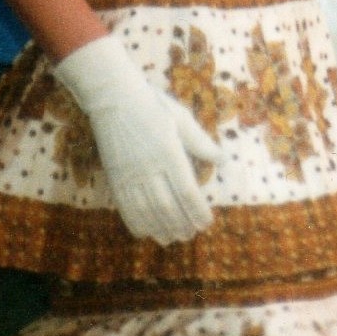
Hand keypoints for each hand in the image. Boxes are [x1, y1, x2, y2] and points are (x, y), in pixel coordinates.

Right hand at [54, 35, 218, 244]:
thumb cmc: (152, 105)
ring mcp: (129, 173)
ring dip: (160, 228)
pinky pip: (125, 206)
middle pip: (167, 206)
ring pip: (146, 210)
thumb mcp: (181, 118)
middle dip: (181, 225)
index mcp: (169, 152)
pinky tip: (145, 232)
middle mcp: (149, 167)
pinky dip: (136, 222)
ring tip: (172, 238)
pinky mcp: (114, 176)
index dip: (197, 211)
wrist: (113, 97)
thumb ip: (201, 142)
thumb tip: (223, 160)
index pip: (186, 191)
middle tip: (191, 235)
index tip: (206, 222)